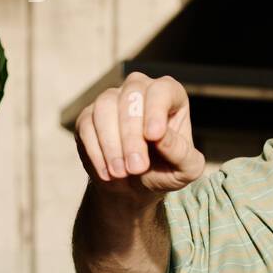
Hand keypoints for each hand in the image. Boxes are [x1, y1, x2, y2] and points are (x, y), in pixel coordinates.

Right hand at [74, 72, 204, 198]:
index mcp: (170, 95)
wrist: (136, 183)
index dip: (156, 110)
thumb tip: (161, 137)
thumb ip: (181, 153)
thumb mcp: (185, 169)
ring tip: (121, 173)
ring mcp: (112, 99)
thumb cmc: (167, 170)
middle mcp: (140, 89)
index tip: (154, 136)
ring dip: (112, 143)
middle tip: (137, 167)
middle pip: (131, 96)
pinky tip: (107, 173)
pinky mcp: (89, 116)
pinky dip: (96, 151)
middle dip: (132, 135)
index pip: (162, 90)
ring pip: (105, 107)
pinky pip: (86, 125)